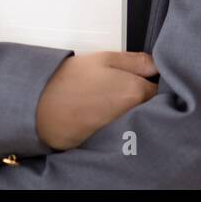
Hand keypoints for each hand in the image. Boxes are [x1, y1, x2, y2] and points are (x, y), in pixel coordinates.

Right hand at [35, 51, 159, 150]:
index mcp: (134, 92)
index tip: (147, 78)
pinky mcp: (109, 142)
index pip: (160, 90)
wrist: (39, 107)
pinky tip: (106, 115)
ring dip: (134, 112)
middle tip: (128, 89)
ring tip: (113, 101)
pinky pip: (124, 132)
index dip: (155, 83)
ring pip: (139, 120)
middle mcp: (132, 114)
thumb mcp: (104, 59)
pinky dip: (120, 125)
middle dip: (147, 99)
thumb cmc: (69, 80)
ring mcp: (121, 131)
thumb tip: (156, 66)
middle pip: (152, 107)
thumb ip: (136, 61)